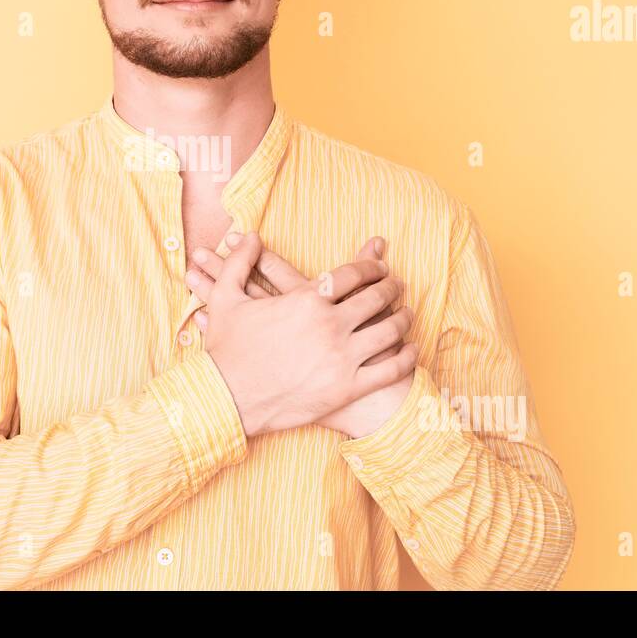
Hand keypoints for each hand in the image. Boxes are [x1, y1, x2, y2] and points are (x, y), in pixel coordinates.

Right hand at [186, 234, 417, 438]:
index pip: (353, 274)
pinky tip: (411, 350)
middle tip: (399, 285)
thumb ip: (239, 262)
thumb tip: (252, 235)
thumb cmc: (226, 350)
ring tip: (408, 314)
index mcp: (305, 299)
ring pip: (389, 331)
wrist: (226, 402)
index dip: (371, 266)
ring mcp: (341, 358)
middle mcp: (329, 325)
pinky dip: (406, 357)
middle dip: (392, 287)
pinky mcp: (346, 388)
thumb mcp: (225, 299)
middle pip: (376, 297)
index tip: (380, 266)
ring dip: (404, 319)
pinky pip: (389, 369)